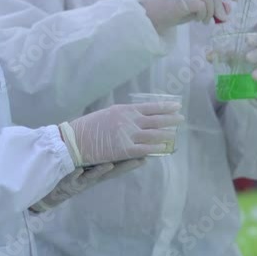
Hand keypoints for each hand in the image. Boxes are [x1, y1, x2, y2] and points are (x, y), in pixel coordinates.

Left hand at [29, 159, 144, 212]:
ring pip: (93, 175)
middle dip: (126, 165)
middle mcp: (92, 177)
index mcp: (96, 171)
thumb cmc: (66, 177)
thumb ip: (95, 157)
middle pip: (111, 171)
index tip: (147, 152)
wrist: (47, 192)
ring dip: (102, 170)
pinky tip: (80, 170)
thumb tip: (107, 141)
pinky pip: (71, 178)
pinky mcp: (67, 183)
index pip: (117, 164)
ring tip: (112, 163)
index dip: (131, 159)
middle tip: (141, 158)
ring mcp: (80, 181)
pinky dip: (76, 174)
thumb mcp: (83, 168)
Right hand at [59, 102, 182, 166]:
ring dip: (166, 134)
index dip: (165, 106)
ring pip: (153, 134)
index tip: (177, 105)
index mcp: (125, 110)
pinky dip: (156, 148)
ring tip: (175, 133)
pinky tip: (164, 148)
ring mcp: (128, 136)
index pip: (150, 107)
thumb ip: (124, 115)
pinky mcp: (124, 150)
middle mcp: (129, 120)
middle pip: (156, 119)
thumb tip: (137, 114)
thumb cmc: (88, 127)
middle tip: (181, 118)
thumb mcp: (108, 114)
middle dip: (170, 119)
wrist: (75, 140)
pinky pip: (144, 149)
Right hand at [140, 0, 238, 31]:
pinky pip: (202, 7)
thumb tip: (228, 8)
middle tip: (222, 18)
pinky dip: (202, 16)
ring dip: (210, 12)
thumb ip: (208, 3)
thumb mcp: (192, 3)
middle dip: (220, 5)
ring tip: (203, 20)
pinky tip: (196, 20)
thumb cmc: (170, 9)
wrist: (150, 14)